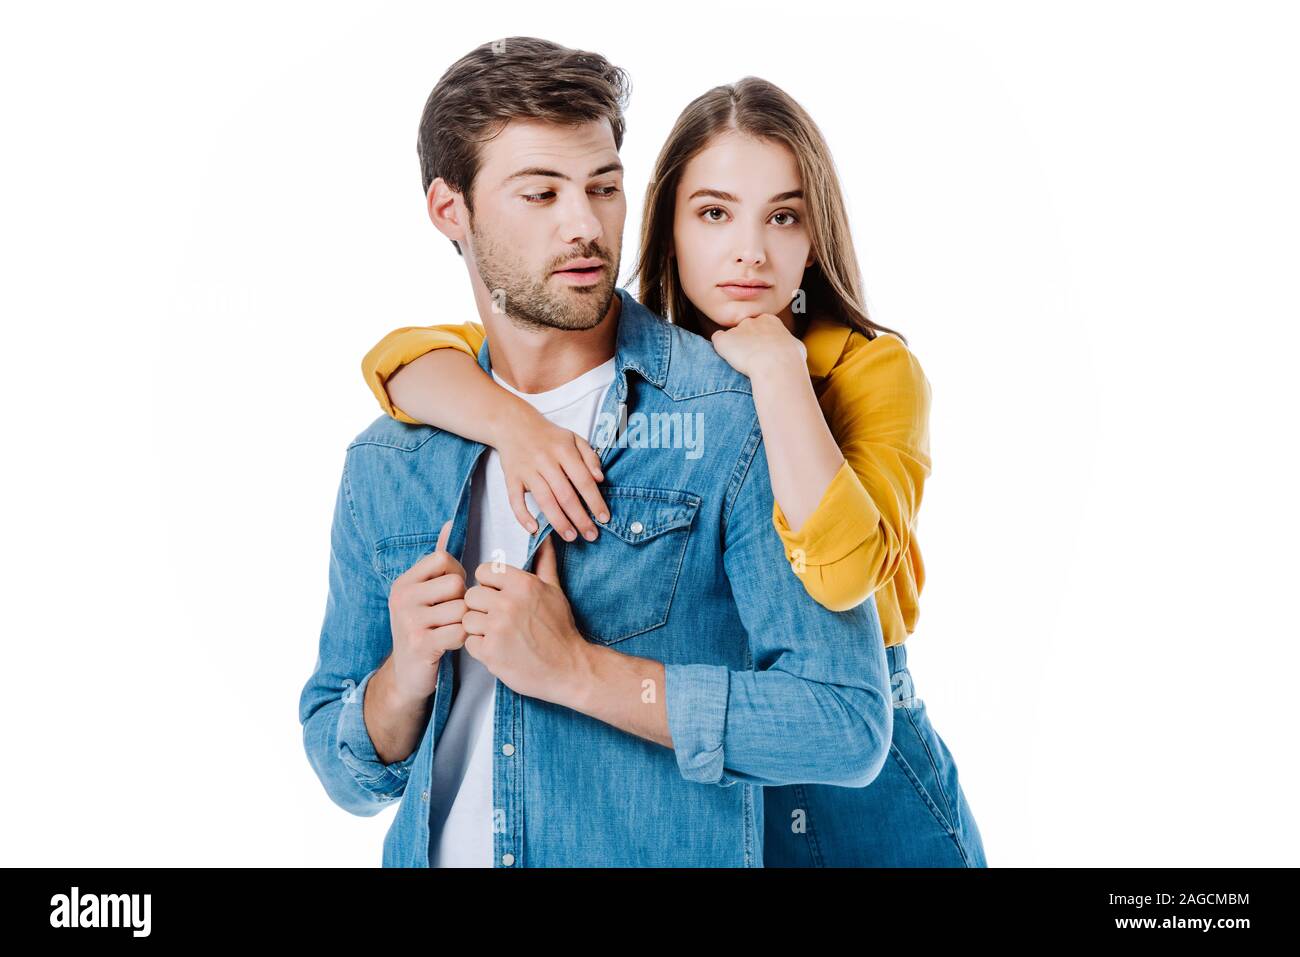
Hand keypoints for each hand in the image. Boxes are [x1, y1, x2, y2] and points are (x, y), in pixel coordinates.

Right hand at [386, 519, 467, 705]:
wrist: (407, 673)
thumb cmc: (423, 627)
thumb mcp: (425, 591)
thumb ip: (438, 560)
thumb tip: (450, 522)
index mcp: (404, 581)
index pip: (444, 559)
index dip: (456, 573)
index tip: (450, 592)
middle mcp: (402, 597)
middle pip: (456, 583)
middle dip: (462, 600)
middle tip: (452, 614)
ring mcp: (409, 621)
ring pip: (461, 609)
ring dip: (463, 622)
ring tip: (450, 630)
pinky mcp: (420, 644)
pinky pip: (459, 631)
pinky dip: (462, 639)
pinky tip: (451, 643)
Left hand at [461, 534, 589, 706]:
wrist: (569, 669)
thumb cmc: (560, 629)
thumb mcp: (554, 590)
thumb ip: (544, 561)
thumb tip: (545, 534)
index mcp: (522, 584)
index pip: (482, 571)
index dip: (488, 584)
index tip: (499, 597)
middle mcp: (508, 603)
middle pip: (471, 596)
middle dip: (481, 608)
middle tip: (500, 620)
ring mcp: (498, 629)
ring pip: (467, 620)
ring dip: (479, 630)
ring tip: (501, 636)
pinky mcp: (490, 653)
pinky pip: (469, 644)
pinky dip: (482, 650)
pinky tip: (501, 651)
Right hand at [496, 409, 609, 542]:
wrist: (513, 424)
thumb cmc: (549, 435)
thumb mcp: (574, 438)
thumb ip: (590, 457)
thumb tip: (600, 479)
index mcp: (564, 450)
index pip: (583, 480)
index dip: (595, 501)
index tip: (604, 518)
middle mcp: (545, 460)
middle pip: (565, 495)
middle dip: (580, 518)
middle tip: (591, 535)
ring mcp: (527, 470)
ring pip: (544, 500)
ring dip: (558, 522)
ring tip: (571, 537)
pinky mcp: (511, 477)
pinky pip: (515, 500)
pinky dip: (523, 516)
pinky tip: (535, 529)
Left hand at [709, 312, 807, 378]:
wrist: (776, 364)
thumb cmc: (790, 359)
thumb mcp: (796, 348)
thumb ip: (789, 344)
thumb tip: (791, 350)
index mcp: (770, 321)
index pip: (760, 326)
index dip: (760, 341)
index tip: (763, 353)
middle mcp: (752, 321)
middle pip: (745, 330)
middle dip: (747, 342)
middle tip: (752, 359)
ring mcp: (737, 329)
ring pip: (732, 337)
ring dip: (735, 348)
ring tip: (742, 364)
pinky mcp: (723, 340)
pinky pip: (718, 340)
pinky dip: (721, 349)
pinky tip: (728, 359)